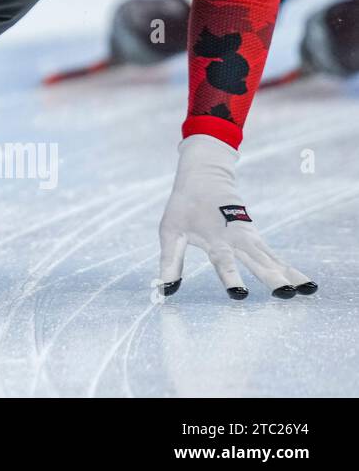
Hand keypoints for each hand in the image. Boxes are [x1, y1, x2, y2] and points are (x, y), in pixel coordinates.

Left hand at [158, 134, 314, 299]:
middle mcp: (237, 239)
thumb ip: (170, 261)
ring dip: (287, 275)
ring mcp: (250, 238)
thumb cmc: (183, 206)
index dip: (230, 278)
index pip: (223, 262)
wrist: (204, 176)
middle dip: (271, 278)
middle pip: (256, 261)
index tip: (238, 294)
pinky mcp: (256, 238)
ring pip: (271, 259)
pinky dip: (289, 269)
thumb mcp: (170, 231)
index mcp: (214, 238)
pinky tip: (304, 285)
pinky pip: (275, 257)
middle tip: (285, 295)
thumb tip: (164, 291)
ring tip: (305, 293)